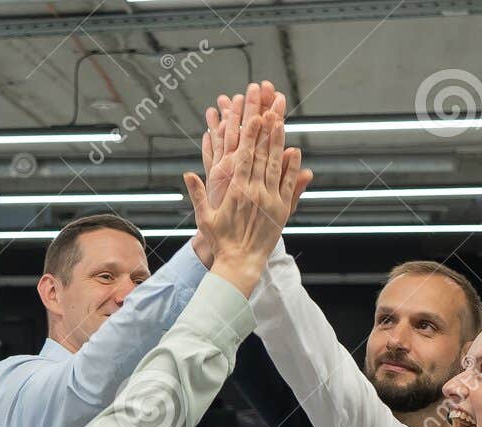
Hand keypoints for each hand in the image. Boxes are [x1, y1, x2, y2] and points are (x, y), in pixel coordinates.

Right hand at [183, 90, 308, 296]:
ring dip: (280, 142)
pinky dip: (292, 167)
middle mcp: (255, 192)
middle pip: (263, 155)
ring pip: (277, 165)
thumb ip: (198, 193)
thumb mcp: (205, 217)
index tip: (254, 116)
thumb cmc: (220, 241)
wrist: (240, 263)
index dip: (251, 135)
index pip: (246, 157)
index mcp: (237, 191)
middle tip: (271, 109)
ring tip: (282, 122)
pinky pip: (288, 184)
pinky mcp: (282, 209)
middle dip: (267, 130)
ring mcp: (271, 200)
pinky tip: (295, 151)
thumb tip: (187, 174)